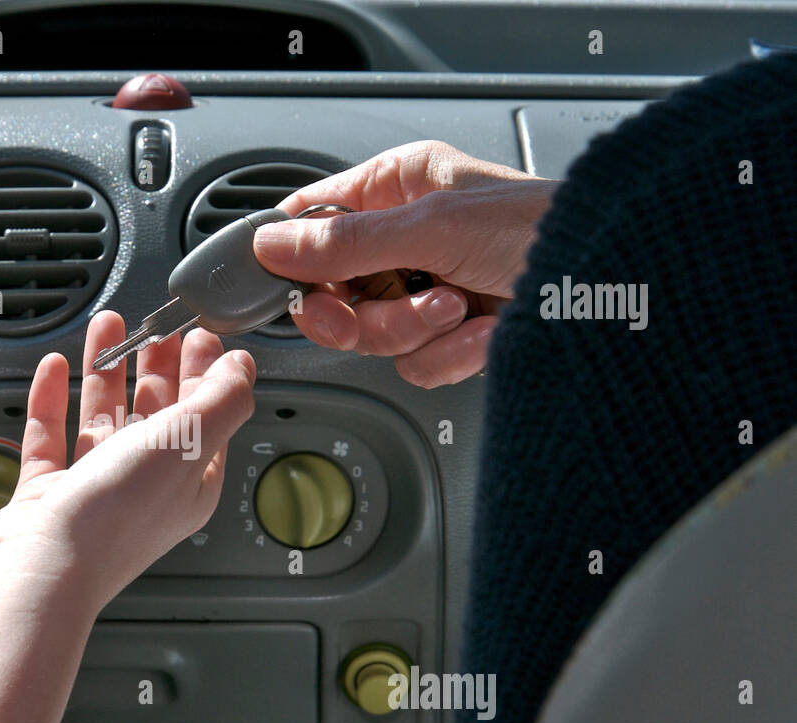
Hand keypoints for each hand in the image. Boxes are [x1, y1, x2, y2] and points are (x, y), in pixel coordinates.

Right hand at [0, 310, 256, 612]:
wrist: (37, 572)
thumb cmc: (112, 519)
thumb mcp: (186, 444)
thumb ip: (222, 400)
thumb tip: (243, 368)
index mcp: (188, 485)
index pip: (207, 419)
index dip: (206, 374)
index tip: (200, 333)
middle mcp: (143, 491)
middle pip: (157, 416)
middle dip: (157, 365)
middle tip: (156, 325)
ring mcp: (93, 493)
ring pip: (104, 420)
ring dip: (106, 371)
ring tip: (106, 328)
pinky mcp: (46, 497)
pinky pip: (51, 438)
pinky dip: (53, 400)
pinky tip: (55, 369)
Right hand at [251, 140, 557, 387]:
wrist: (620, 286)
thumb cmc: (549, 230)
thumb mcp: (434, 228)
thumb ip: (347, 244)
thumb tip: (274, 244)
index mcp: (400, 187)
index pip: (314, 219)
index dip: (293, 257)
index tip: (285, 286)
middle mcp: (409, 236)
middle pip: (335, 293)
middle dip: (364, 313)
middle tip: (375, 314)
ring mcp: (429, 288)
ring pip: (373, 335)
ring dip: (415, 331)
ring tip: (461, 309)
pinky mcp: (454, 335)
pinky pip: (416, 363)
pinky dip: (450, 356)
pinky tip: (485, 332)